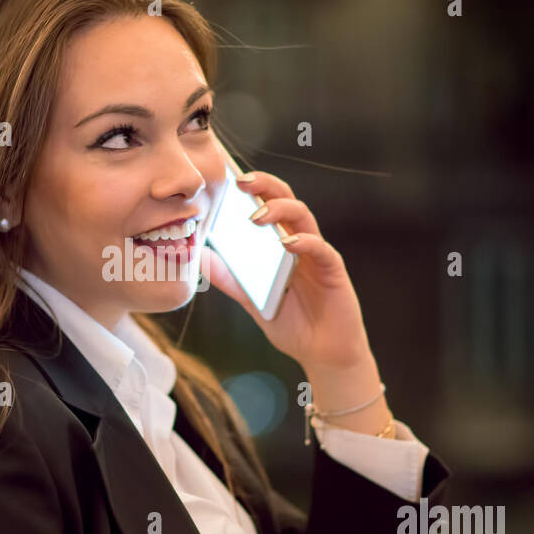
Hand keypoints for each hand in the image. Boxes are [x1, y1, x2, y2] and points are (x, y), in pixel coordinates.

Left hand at [199, 169, 372, 375]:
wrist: (323, 353)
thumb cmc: (292, 323)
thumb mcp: (253, 300)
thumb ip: (230, 279)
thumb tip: (200, 257)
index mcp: (281, 244)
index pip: (267, 205)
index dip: (251, 189)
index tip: (227, 180)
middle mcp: (300, 242)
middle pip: (286, 200)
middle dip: (265, 186)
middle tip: (241, 182)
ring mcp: (317, 254)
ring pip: (303, 216)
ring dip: (279, 210)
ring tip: (256, 215)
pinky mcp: (333, 269)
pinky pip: (320, 249)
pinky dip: (304, 242)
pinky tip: (286, 244)